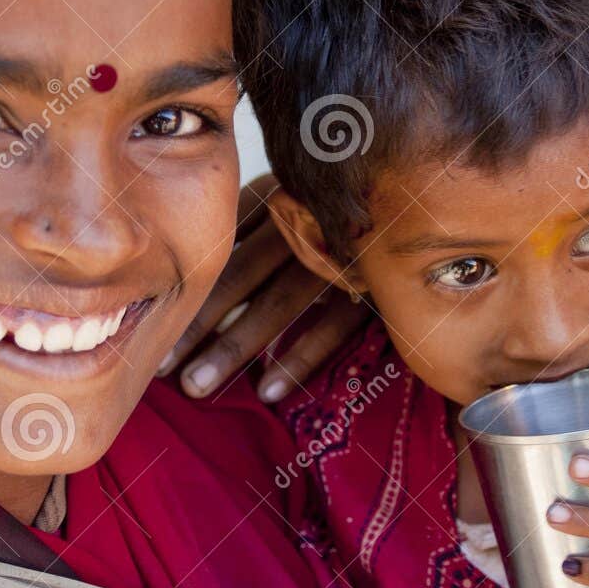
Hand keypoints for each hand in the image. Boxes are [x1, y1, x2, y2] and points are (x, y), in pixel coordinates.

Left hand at [158, 175, 368, 400]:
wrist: (440, 196)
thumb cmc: (357, 211)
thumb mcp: (303, 206)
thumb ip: (259, 231)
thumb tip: (193, 280)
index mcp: (282, 197)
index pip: (223, 245)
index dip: (187, 289)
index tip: (149, 329)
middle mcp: (307, 221)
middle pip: (239, 272)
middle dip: (198, 323)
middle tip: (158, 369)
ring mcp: (343, 251)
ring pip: (278, 301)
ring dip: (235, 345)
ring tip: (197, 388)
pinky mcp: (378, 283)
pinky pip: (334, 323)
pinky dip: (300, 356)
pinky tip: (268, 391)